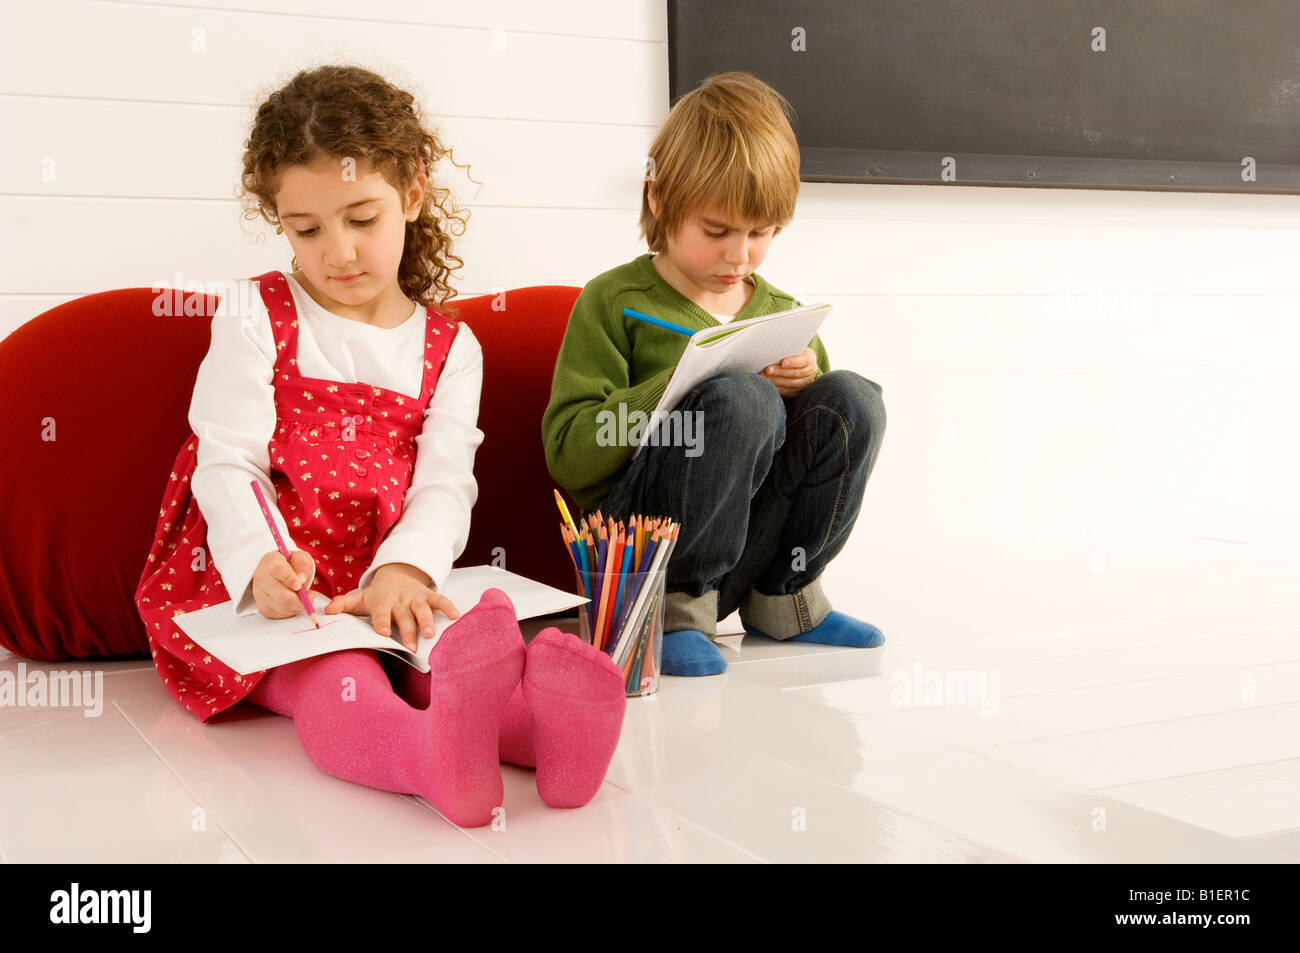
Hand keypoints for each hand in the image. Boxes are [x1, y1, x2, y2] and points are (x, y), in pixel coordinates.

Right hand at [252, 549, 316, 619]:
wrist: (276, 573)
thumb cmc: (290, 564)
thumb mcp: (299, 557)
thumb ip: (302, 563)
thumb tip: (301, 578)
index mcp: (270, 561)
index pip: (277, 569)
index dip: (290, 578)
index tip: (300, 585)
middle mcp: (262, 578)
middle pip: (282, 596)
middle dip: (300, 598)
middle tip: (309, 594)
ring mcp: (260, 594)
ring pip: (284, 607)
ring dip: (298, 605)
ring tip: (302, 596)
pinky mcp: (263, 608)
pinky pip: (281, 614)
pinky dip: (292, 610)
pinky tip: (294, 602)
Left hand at [324, 563, 460, 650]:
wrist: (397, 573)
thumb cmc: (378, 594)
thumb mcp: (360, 598)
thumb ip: (344, 605)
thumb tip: (327, 612)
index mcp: (382, 600)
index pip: (381, 612)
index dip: (382, 621)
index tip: (384, 633)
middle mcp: (400, 599)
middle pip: (404, 615)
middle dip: (408, 630)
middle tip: (410, 647)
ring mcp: (415, 597)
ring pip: (422, 608)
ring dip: (427, 621)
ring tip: (430, 635)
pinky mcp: (428, 595)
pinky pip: (439, 599)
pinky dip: (447, 606)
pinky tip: (455, 616)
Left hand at [761, 347, 817, 396]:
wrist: (799, 363)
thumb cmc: (792, 352)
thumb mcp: (793, 348)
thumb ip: (786, 348)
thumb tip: (771, 347)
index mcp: (810, 358)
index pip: (803, 361)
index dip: (793, 362)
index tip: (783, 362)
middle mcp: (810, 372)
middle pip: (795, 373)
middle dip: (780, 372)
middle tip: (767, 370)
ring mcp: (805, 383)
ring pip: (791, 384)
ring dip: (776, 381)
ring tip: (764, 377)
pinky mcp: (797, 391)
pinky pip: (787, 391)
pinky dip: (777, 388)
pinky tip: (768, 385)